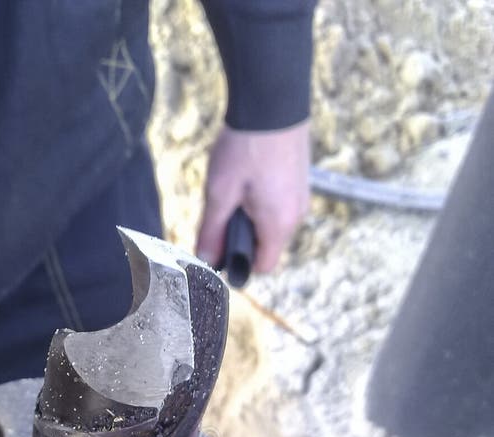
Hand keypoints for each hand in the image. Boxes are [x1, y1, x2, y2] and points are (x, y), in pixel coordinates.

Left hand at [196, 121, 309, 274]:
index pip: (263, 266)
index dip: (240, 261)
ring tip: (236, 186)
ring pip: (273, 223)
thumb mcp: (220, 193)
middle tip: (223, 206)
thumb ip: (212, 231)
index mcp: (279, 225)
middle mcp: (297, 215)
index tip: (221, 243)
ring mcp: (302, 196)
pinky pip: (280, 203)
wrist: (272, 100)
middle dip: (244, 235)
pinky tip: (250, 175)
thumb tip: (205, 260)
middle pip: (267, 245)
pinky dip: (264, 199)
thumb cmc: (246, 147)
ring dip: (252, 215)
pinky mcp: (302, 179)